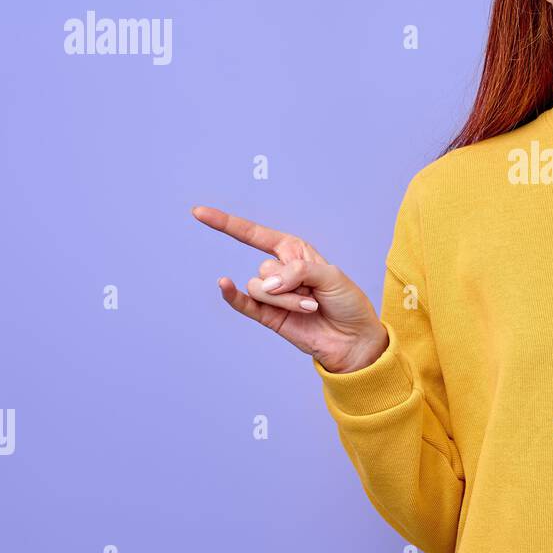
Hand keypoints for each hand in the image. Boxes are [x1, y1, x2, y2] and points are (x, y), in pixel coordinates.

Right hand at [191, 205, 387, 372]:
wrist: (354, 339)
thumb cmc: (347, 303)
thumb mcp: (331, 276)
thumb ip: (298, 272)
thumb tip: (267, 284)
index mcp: (294, 251)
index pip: (254, 234)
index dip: (226, 223)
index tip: (199, 212)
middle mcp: (280, 270)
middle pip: (264, 269)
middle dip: (292, 284)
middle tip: (316, 296)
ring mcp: (272, 294)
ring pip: (260, 289)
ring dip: (288, 300)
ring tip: (311, 308)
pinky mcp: (268, 316)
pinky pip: (244, 303)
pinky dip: (232, 295)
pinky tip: (224, 284)